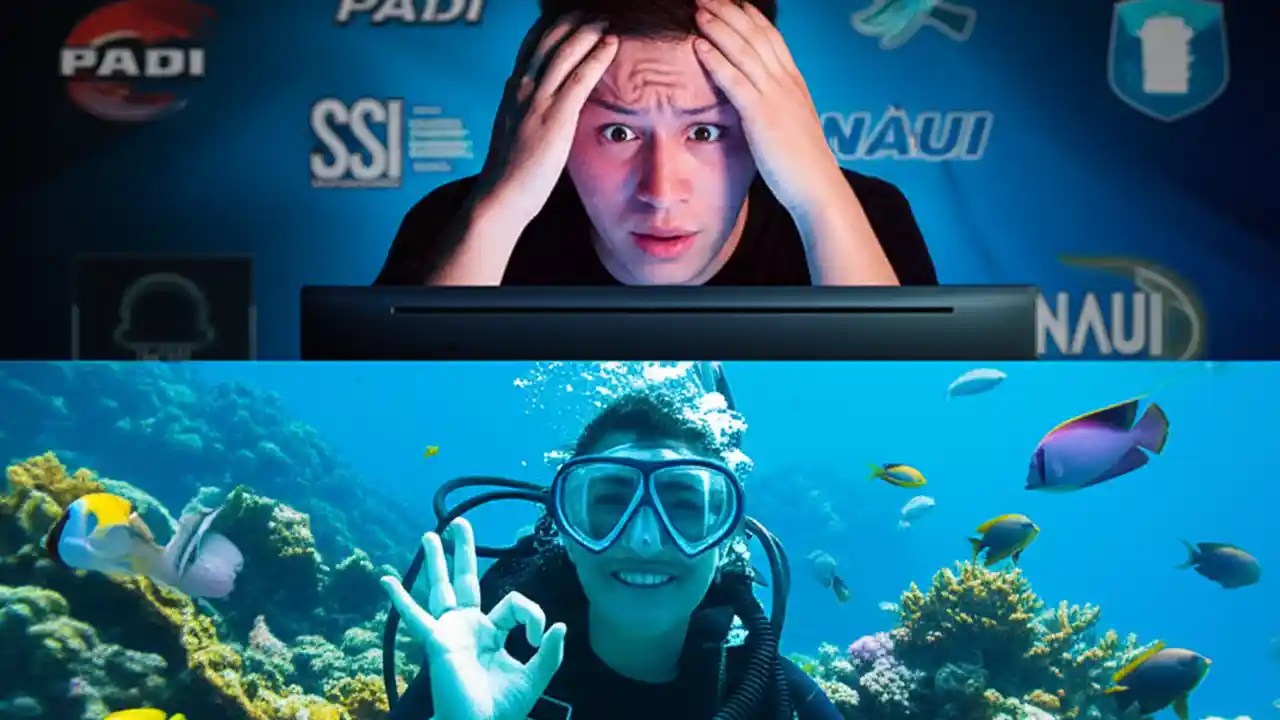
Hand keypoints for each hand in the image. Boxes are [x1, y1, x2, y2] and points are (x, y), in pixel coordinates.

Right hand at [381, 519, 566, 719]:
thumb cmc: (502, 708)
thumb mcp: (534, 677)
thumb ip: (549, 652)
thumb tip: (560, 625)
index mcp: (493, 633)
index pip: (514, 604)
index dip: (532, 613)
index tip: (539, 637)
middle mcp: (470, 627)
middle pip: (467, 580)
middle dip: (464, 550)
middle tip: (459, 522)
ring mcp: (451, 632)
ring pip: (442, 589)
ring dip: (436, 561)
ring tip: (430, 534)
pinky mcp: (438, 642)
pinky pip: (416, 617)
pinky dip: (401, 600)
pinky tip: (387, 580)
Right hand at [474, 13, 619, 226]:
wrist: (501, 197)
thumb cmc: (510, 174)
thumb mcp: (514, 133)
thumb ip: (525, 115)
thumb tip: (540, 111)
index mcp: (512, 91)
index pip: (531, 46)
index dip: (552, 27)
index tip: (570, 16)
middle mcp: (522, 89)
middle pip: (548, 41)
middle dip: (572, 21)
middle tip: (593, 12)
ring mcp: (537, 101)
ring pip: (565, 52)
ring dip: (588, 31)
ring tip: (605, 21)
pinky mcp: (555, 117)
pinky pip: (580, 77)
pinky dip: (597, 56)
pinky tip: (612, 44)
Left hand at [692, 0, 847, 218]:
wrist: (817, 186)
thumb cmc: (801, 164)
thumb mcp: (791, 125)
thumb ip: (777, 107)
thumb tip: (760, 103)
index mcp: (794, 82)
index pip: (771, 38)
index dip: (749, 18)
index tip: (731, 3)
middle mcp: (786, 82)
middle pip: (755, 35)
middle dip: (729, 12)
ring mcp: (775, 96)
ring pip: (744, 50)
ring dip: (719, 26)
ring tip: (699, 9)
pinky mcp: (762, 115)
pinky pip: (735, 80)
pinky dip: (716, 60)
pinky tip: (699, 45)